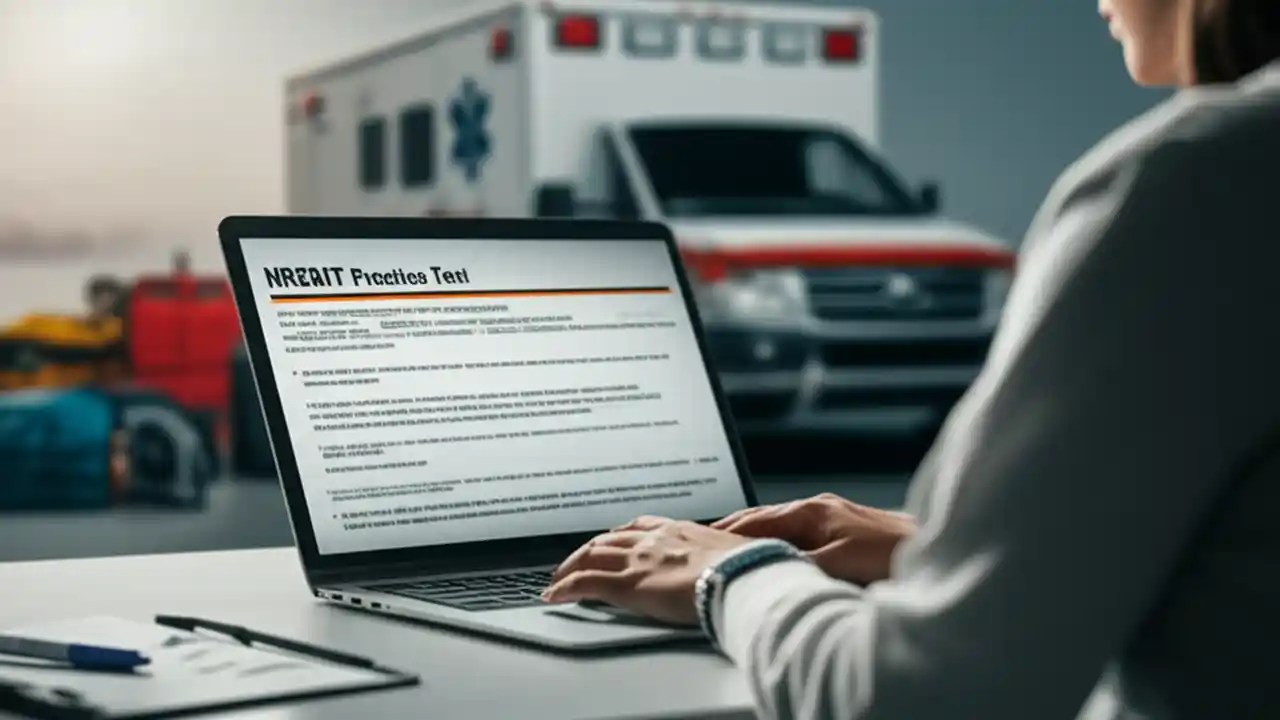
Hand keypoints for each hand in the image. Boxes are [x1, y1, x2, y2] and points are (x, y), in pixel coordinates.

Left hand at [543, 516, 752, 624]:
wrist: (744, 577)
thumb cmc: (749, 570)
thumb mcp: (737, 555)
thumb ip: (726, 559)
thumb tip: (744, 568)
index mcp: (680, 530)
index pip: (640, 526)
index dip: (620, 535)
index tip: (611, 542)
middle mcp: (654, 540)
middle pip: (608, 538)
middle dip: (588, 550)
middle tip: (574, 562)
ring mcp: (639, 560)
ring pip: (590, 556)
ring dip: (570, 567)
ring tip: (557, 579)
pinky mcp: (628, 585)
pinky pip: (585, 584)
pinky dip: (564, 588)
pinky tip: (553, 595)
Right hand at [712, 494, 914, 584]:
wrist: (934, 545)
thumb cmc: (892, 553)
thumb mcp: (837, 562)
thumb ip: (797, 562)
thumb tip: (763, 565)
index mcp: (811, 511)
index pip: (755, 521)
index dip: (726, 532)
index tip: (700, 539)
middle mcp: (819, 507)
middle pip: (764, 517)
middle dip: (733, 528)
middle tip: (703, 538)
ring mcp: (833, 515)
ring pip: (781, 523)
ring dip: (755, 533)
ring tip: (731, 544)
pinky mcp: (846, 526)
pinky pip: (799, 529)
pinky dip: (777, 537)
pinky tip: (776, 547)